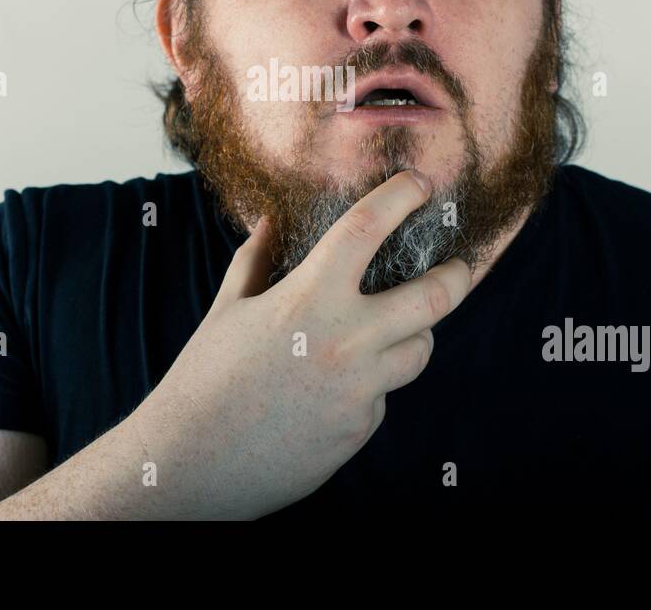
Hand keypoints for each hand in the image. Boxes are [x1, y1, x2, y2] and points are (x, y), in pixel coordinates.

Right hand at [122, 169, 474, 518]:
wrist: (191, 466)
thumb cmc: (204, 380)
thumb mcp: (228, 310)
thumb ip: (255, 260)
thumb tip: (271, 220)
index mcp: (308, 297)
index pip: (368, 227)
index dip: (401, 196)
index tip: (418, 183)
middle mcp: (345, 339)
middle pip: (435, 298)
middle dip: (457, 276)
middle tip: (459, 268)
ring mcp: (359, 389)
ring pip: (419, 350)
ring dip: (412, 336)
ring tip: (385, 332)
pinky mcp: (360, 429)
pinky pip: (383, 396)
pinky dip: (369, 386)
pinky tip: (329, 392)